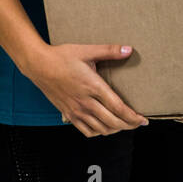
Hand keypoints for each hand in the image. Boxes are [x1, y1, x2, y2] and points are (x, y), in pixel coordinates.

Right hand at [23, 43, 148, 137]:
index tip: (144, 120)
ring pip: (101, 129)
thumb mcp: (86, 50)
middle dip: (129, 125)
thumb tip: (129, 49)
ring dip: (115, 129)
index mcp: (93, 86)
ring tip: (124, 125)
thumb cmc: (61, 56)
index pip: (118, 108)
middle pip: (113, 122)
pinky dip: (99, 132)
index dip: (133, 117)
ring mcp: (76, 110)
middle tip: (138, 123)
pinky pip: (86, 131)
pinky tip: (104, 127)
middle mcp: (85, 102)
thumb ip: (109, 51)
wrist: (38, 65)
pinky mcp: (68, 114)